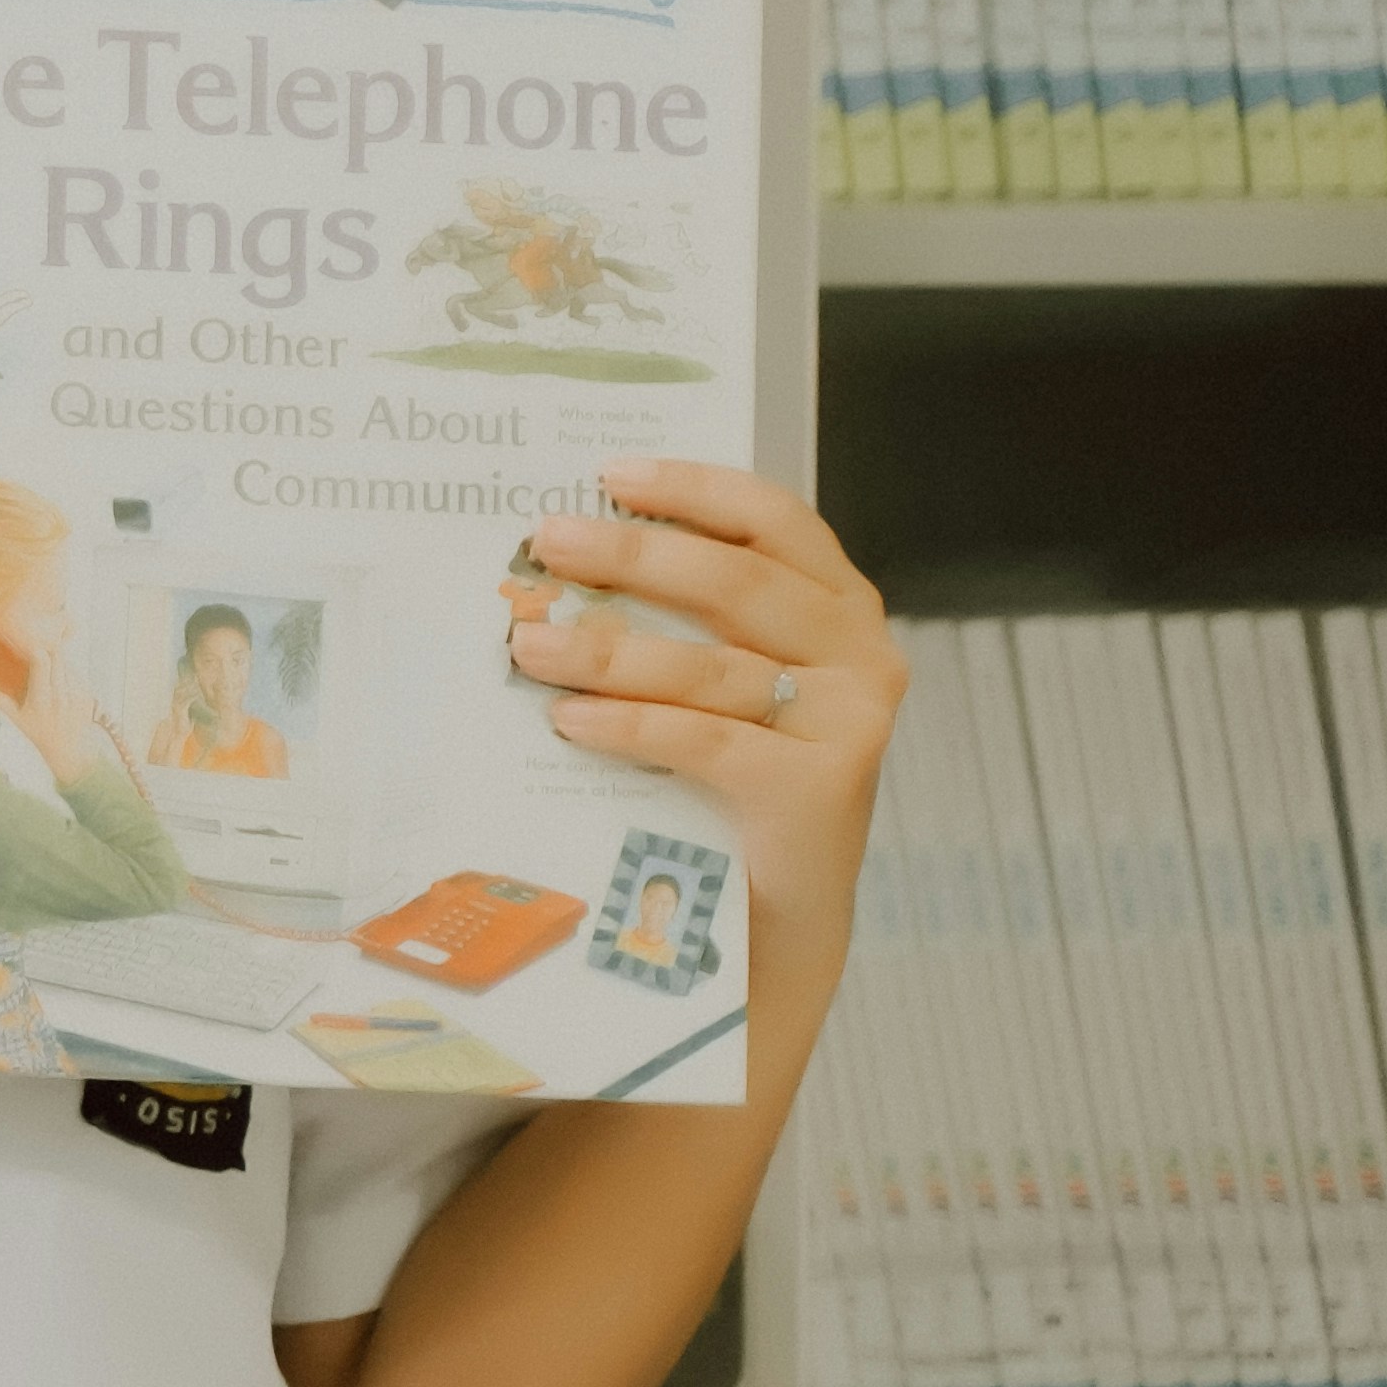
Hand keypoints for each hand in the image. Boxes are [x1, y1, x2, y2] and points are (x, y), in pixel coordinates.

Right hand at [18, 635, 111, 770]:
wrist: (69, 751)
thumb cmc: (40, 735)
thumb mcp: (17, 721)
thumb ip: (3, 702)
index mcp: (42, 698)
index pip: (40, 661)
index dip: (29, 645)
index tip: (19, 640)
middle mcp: (61, 694)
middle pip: (57, 655)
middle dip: (43, 644)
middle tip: (32, 642)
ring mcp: (76, 693)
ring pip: (67, 662)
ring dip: (55, 656)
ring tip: (43, 657)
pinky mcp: (87, 694)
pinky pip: (76, 673)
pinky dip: (65, 669)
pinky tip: (57, 674)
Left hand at [504, 459, 907, 994]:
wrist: (776, 913)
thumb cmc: (729, 781)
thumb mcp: (720, 683)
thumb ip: (681, 621)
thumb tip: (561, 560)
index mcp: (838, 606)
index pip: (773, 521)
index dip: (694, 489)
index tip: (610, 474)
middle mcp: (859, 653)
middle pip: (735, 584)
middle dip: (633, 555)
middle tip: (548, 542)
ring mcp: (849, 721)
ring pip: (710, 666)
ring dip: (606, 649)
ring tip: (527, 643)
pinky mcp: (821, 788)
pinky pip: (706, 740)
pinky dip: (630, 726)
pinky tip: (568, 719)